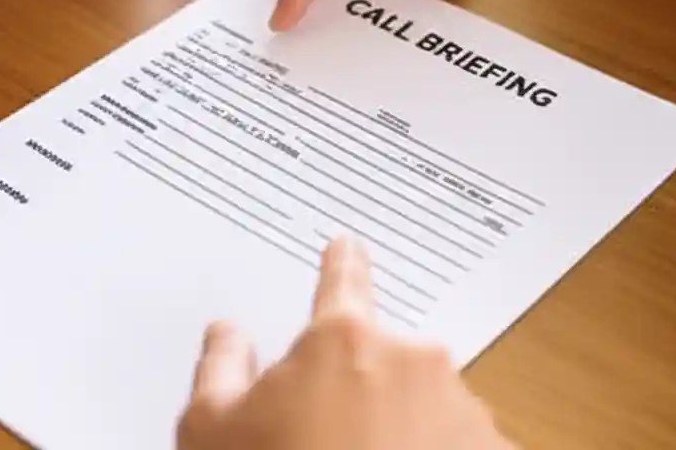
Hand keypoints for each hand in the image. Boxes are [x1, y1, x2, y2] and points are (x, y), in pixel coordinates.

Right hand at [178, 237, 515, 449]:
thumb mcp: (212, 430)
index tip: (349, 246)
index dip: (342, 265)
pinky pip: (461, 445)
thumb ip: (220, 368)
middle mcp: (413, 360)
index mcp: (342, 341)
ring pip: (425, 407)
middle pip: (381, 359)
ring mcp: (462, 409)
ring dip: (403, 429)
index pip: (343, 282)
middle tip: (325, 436)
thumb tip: (228, 335)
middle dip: (360, 389)